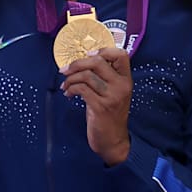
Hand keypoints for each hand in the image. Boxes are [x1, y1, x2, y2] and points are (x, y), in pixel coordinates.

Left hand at [61, 47, 131, 165]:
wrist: (113, 141)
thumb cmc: (110, 116)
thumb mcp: (113, 93)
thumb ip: (105, 78)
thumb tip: (82, 62)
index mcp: (126, 79)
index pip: (121, 54)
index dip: (103, 50)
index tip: (87, 55)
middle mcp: (121, 85)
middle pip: (97, 62)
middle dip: (77, 63)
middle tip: (65, 70)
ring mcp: (112, 96)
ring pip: (86, 76)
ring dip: (70, 79)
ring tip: (65, 85)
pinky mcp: (100, 107)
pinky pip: (81, 89)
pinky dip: (71, 89)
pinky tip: (68, 94)